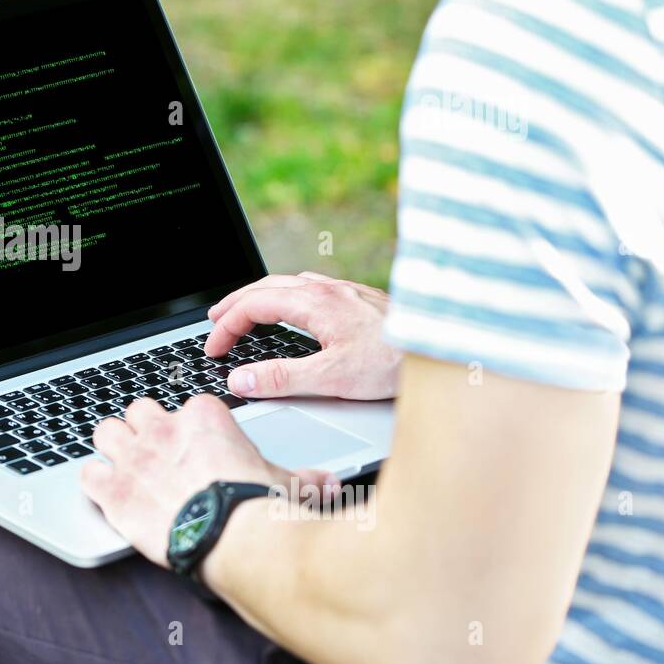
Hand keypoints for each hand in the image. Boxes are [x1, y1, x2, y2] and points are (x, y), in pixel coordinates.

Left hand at [80, 396, 340, 566]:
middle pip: (139, 410)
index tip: (197, 448)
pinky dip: (96, 483)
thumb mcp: (288, 484)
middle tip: (155, 452)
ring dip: (113, 447)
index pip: (188, 407)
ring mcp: (135, 458)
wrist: (234, 540)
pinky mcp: (115, 491)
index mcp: (204, 418)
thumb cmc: (260, 509)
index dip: (190, 429)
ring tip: (125, 466)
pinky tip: (107, 493)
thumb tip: (326, 482)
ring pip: (106, 431)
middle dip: (144, 429)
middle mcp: (164, 430)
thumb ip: (303, 477)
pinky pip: (88, 474)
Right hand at [205, 271, 399, 399]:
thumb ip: (282, 379)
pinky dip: (288, 295)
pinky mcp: (361, 299)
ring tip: (247, 311)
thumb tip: (240, 380)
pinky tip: (297, 308)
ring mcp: (346, 291)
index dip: (226, 327)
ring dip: (261, 296)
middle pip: (266, 286)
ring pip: (290, 283)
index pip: (253, 306)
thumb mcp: (332, 378)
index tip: (214, 349)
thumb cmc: (397, 363)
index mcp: (315, 303)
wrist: (449, 348)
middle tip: (214, 322)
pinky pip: (312, 287)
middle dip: (235, 303)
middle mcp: (329, 290)